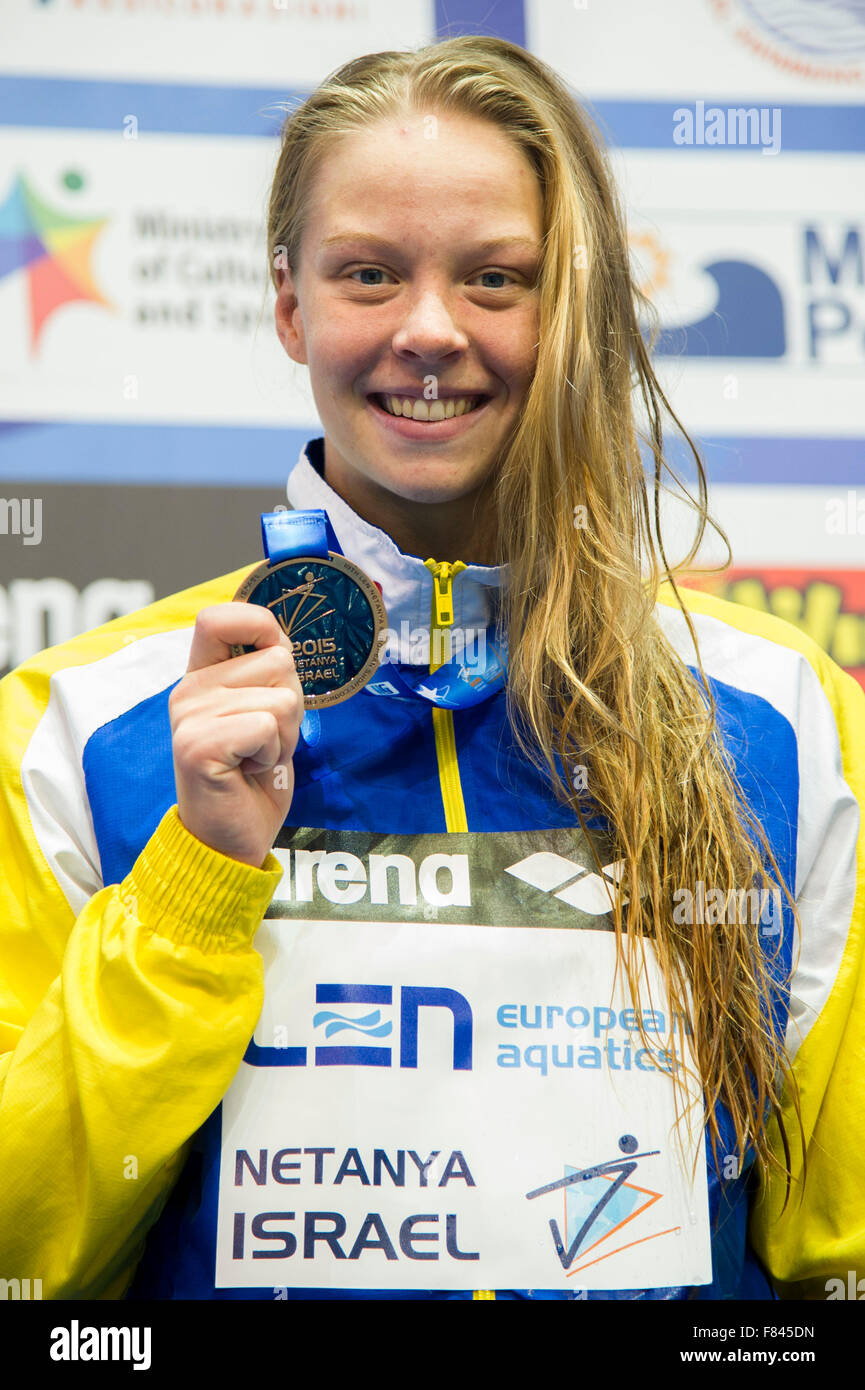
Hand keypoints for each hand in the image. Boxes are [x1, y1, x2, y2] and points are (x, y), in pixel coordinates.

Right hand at [169, 603, 304, 866]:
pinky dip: (273, 753)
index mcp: (201, 676)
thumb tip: (282, 638)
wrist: (230, 839)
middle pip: (277, 660)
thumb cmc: (251, 776)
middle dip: (291, 704)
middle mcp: (189, 690)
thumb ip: (266, 673)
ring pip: (280, 697)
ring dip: (285, 734)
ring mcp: (189, 717)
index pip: (218, 617)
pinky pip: (267, 726)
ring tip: (257, 757)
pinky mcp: (197, 745)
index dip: (259, 625)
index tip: (273, 656)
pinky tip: (249, 771)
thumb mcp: (263, 713)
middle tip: (265, 740)